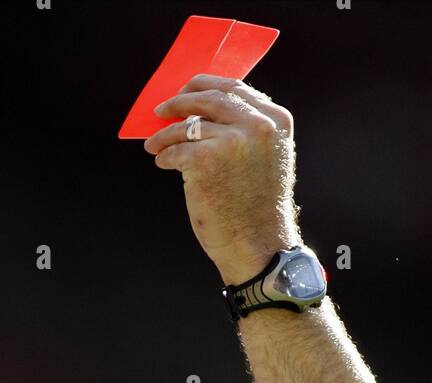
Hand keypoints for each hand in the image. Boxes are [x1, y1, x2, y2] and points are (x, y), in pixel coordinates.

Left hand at [143, 73, 301, 284]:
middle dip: (180, 101)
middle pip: (208, 98)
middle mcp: (257, 125)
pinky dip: (165, 155)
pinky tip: (163, 162)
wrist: (259, 247)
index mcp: (275, 121)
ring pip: (186, 126)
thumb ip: (247, 131)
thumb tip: (205, 114)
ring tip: (155, 144)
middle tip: (163, 110)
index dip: (205, 86)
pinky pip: (175, 148)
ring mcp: (231, 140)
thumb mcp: (266, 159)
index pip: (234, 88)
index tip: (187, 91)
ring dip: (166, 134)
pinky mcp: (205, 159)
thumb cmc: (258, 211)